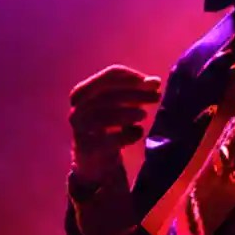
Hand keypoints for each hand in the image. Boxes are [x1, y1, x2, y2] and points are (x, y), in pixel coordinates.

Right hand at [68, 65, 161, 181]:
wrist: (94, 160)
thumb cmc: (110, 124)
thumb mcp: (123, 105)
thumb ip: (139, 91)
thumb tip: (155, 82)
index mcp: (83, 92)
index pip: (111, 75)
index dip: (134, 77)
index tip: (154, 84)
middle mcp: (77, 109)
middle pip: (107, 94)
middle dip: (136, 94)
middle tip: (157, 97)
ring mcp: (79, 130)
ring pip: (103, 117)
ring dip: (127, 113)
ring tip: (144, 114)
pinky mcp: (87, 150)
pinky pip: (107, 140)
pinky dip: (126, 135)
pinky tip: (138, 133)